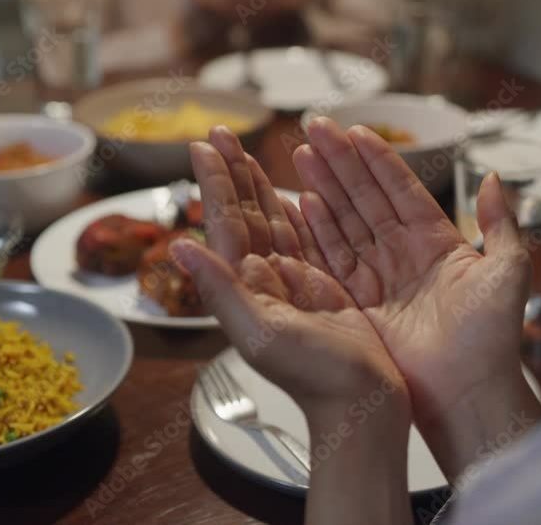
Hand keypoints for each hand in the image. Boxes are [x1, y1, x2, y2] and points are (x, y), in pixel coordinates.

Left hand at [173, 127, 413, 524]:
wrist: (361, 405)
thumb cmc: (318, 378)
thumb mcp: (261, 334)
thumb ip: (220, 290)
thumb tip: (178, 249)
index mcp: (246, 287)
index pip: (225, 224)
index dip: (214, 184)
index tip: (204, 148)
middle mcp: (264, 282)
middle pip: (245, 215)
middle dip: (232, 173)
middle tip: (220, 134)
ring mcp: (293, 284)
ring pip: (271, 223)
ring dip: (258, 186)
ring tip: (246, 153)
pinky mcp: (321, 288)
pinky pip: (304, 239)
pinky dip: (297, 212)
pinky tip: (292, 194)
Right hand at [292, 118, 540, 477]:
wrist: (469, 391)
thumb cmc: (493, 336)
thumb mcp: (508, 269)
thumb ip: (500, 222)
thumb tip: (492, 177)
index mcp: (438, 243)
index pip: (402, 190)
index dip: (379, 160)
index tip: (356, 131)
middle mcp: (404, 256)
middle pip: (366, 199)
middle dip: (341, 163)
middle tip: (316, 128)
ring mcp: (379, 280)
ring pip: (345, 223)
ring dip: (323, 188)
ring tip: (301, 154)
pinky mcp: (358, 305)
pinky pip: (333, 260)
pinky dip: (316, 231)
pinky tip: (301, 203)